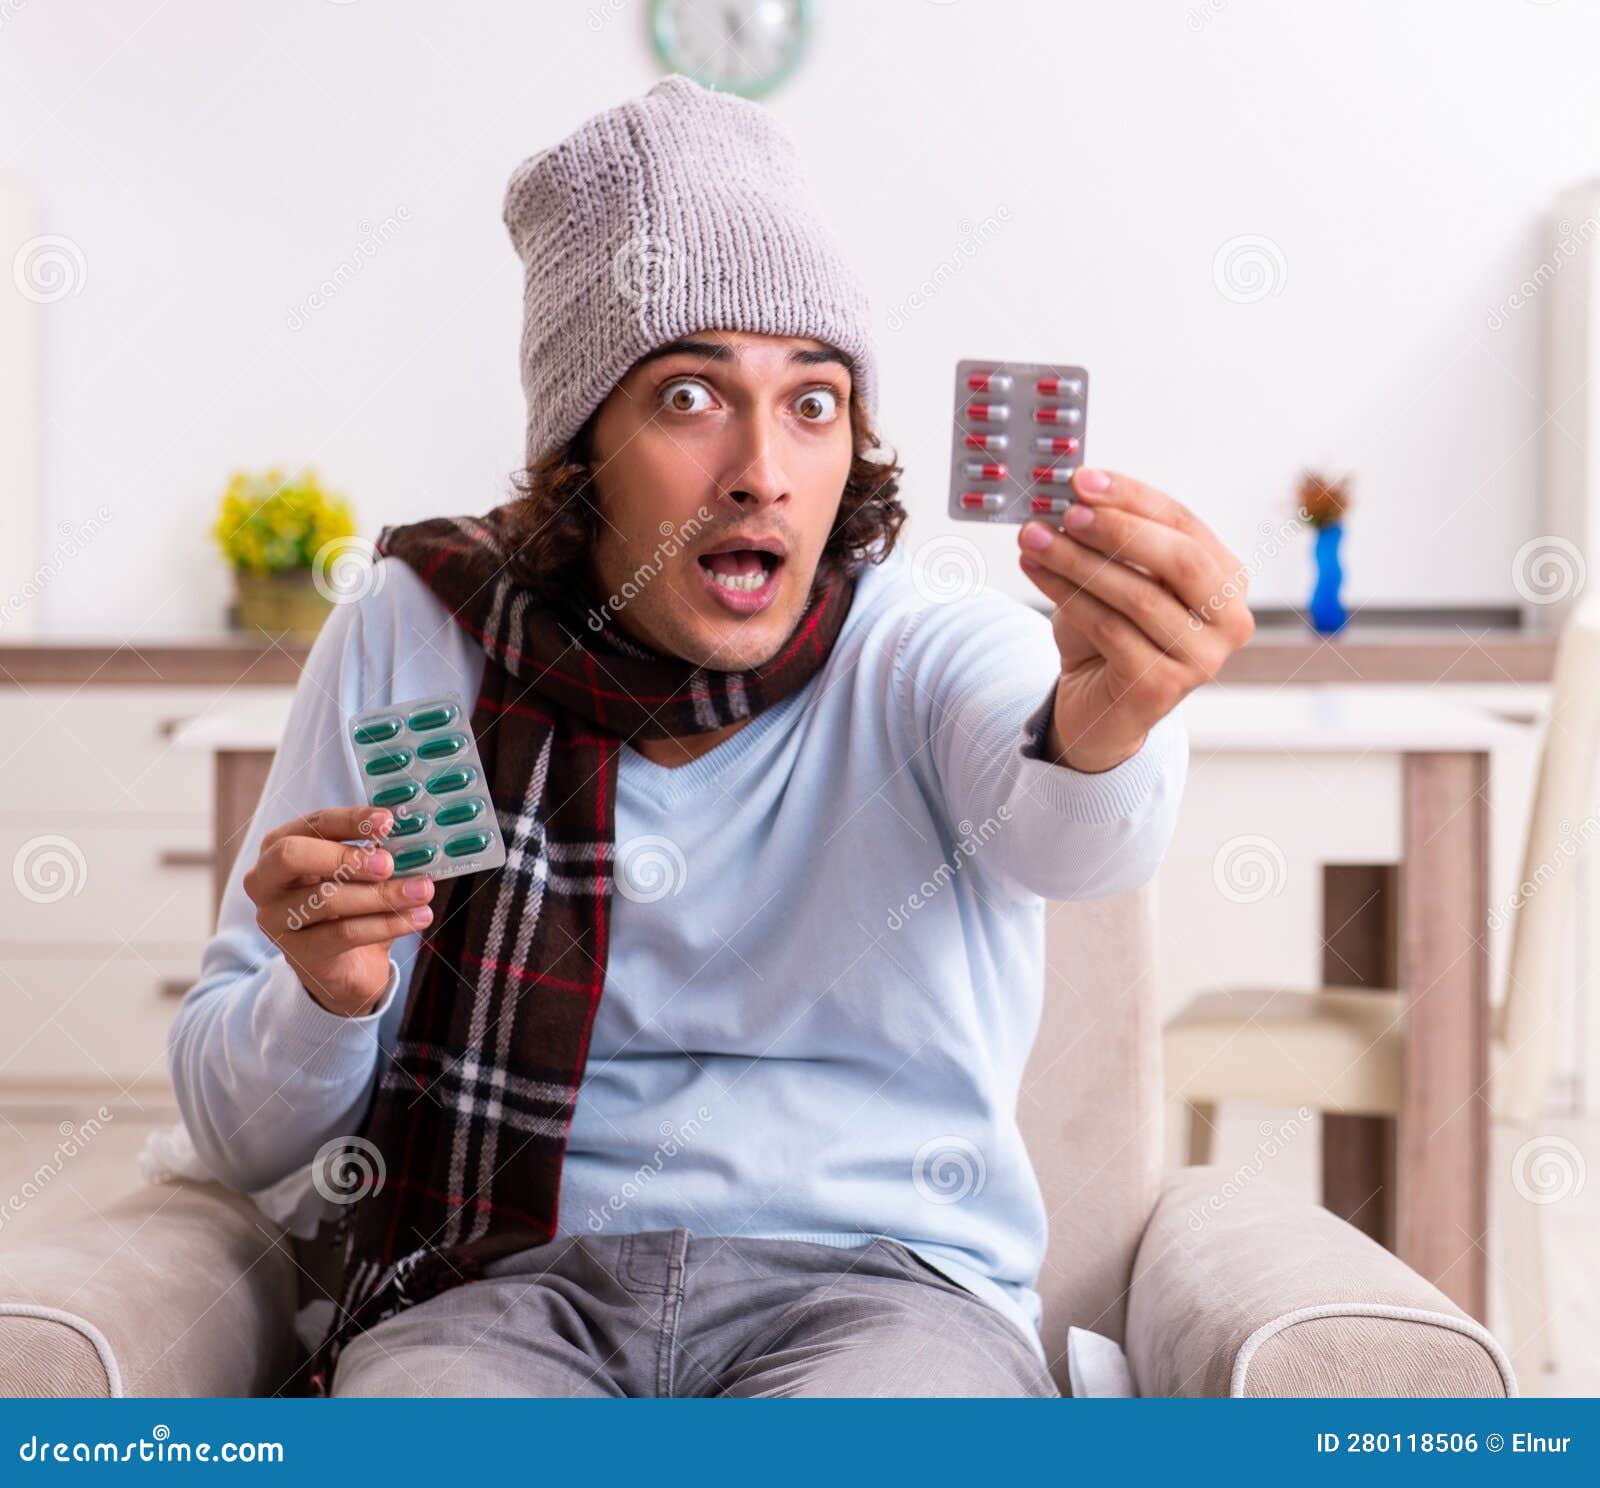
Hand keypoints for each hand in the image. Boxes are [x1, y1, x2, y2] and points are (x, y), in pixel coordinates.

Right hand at [243, 806, 432, 1017]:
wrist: (347, 966)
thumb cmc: (352, 904)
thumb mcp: (362, 872)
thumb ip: (377, 852)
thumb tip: (413, 835)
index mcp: (280, 845)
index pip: (313, 824)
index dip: (351, 820)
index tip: (387, 820)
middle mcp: (266, 880)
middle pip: (292, 856)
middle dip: (345, 857)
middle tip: (389, 863)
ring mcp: (275, 919)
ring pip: (326, 899)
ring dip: (381, 894)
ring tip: (422, 890)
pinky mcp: (298, 953)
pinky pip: (345, 933)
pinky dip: (387, 924)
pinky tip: (419, 917)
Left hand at [1016, 466, 1254, 771]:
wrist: (1096, 707)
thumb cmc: (1109, 635)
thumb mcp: (1114, 578)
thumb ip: (1108, 540)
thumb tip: (1071, 493)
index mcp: (1226, 579)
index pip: (1184, 523)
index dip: (1133, 498)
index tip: (1083, 479)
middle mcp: (1230, 620)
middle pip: (1179, 559)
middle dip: (1118, 529)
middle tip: (1066, 510)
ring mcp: (1202, 659)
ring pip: (1138, 595)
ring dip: (1078, 561)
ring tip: (1033, 538)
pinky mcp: (1163, 688)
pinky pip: (1110, 630)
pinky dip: (1067, 595)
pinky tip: (1035, 571)